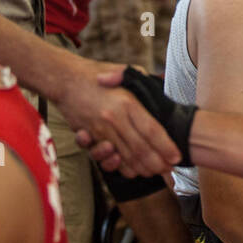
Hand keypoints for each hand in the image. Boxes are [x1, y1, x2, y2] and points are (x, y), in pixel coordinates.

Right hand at [75, 66, 195, 170]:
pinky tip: (133, 171)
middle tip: (170, 170)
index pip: (151, 130)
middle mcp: (115, 118)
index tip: (177, 156)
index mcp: (127, 102)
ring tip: (156, 173)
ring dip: (142, 168)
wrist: (65, 79)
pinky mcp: (90, 136)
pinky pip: (108, 157)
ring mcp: (101, 129)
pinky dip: (122, 167)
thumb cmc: (97, 73)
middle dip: (157, 163)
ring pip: (125, 156)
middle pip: (140, 148)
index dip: (166, 146)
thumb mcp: (123, 70)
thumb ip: (141, 79)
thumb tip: (157, 88)